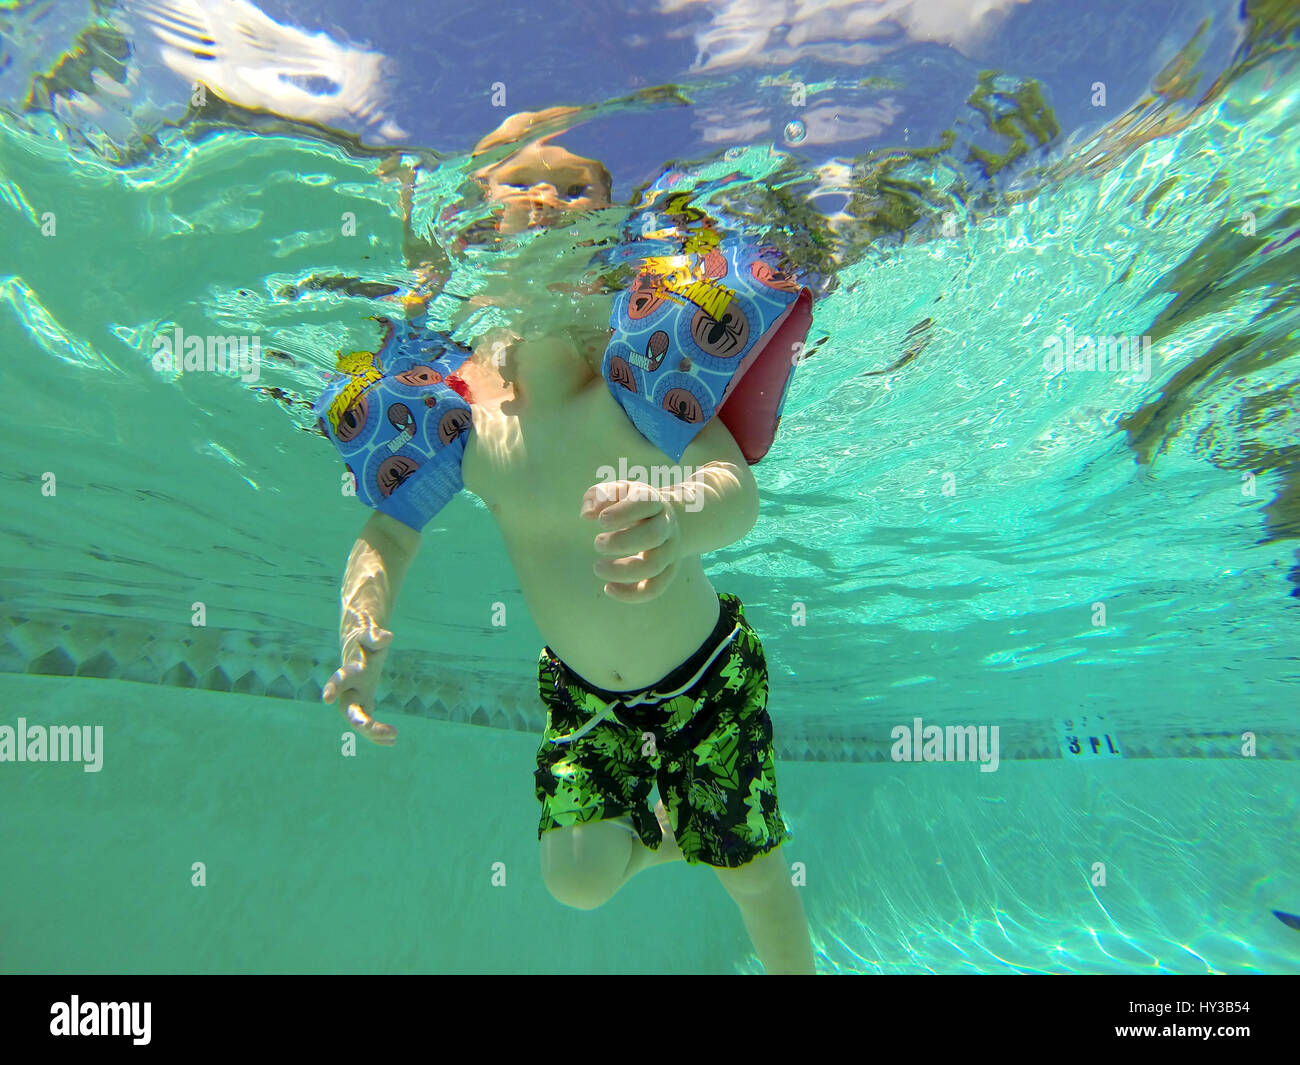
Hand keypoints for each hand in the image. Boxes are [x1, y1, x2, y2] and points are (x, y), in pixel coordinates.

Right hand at [322, 616, 396, 745]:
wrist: (356, 648)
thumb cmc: (365, 642)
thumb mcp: (370, 637)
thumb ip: (375, 637)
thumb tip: (388, 637)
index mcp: (350, 671)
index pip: (340, 680)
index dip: (333, 688)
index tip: (326, 698)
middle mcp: (349, 688)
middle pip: (348, 708)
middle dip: (357, 719)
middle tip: (368, 726)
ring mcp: (355, 698)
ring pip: (358, 720)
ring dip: (372, 732)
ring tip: (393, 737)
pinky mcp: (363, 704)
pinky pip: (368, 724)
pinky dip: (377, 734)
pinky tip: (391, 741)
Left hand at [580, 480, 683, 602]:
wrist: (667, 519)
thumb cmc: (633, 504)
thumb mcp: (619, 491)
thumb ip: (600, 495)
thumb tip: (587, 514)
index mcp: (655, 502)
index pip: (646, 503)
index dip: (622, 512)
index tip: (601, 520)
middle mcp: (666, 526)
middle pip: (653, 535)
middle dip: (621, 542)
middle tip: (598, 543)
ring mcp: (669, 550)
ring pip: (653, 566)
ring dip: (622, 570)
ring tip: (597, 567)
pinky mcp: (667, 571)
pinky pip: (654, 588)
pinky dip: (631, 594)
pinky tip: (608, 589)